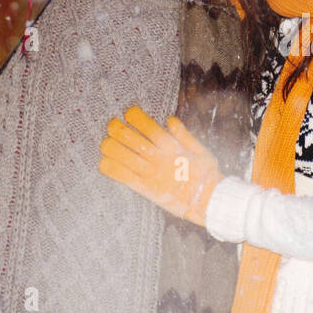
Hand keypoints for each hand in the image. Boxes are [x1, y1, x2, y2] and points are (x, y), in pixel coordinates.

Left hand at [99, 105, 221, 226]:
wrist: (208, 200)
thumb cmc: (207, 175)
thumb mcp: (202, 150)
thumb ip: (184, 134)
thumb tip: (169, 120)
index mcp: (172, 146)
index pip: (148, 126)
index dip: (135, 116)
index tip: (129, 112)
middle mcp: (158, 158)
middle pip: (129, 138)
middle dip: (116, 128)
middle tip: (112, 125)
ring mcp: (150, 173)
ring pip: (122, 155)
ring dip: (110, 146)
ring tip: (106, 143)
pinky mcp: (146, 189)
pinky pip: (123, 177)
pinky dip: (111, 169)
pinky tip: (104, 162)